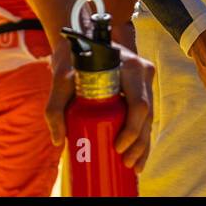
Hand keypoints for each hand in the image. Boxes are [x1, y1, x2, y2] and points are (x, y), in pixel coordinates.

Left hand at [44, 37, 154, 171]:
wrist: (82, 39)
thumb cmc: (73, 57)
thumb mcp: (61, 78)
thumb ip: (55, 107)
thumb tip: (59, 140)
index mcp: (130, 67)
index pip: (139, 104)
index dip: (132, 129)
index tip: (117, 147)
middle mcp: (142, 72)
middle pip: (147, 115)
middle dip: (139, 143)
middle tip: (126, 162)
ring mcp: (144, 81)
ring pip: (149, 117)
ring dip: (144, 144)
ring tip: (134, 166)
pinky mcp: (141, 89)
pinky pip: (145, 115)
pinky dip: (142, 136)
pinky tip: (139, 156)